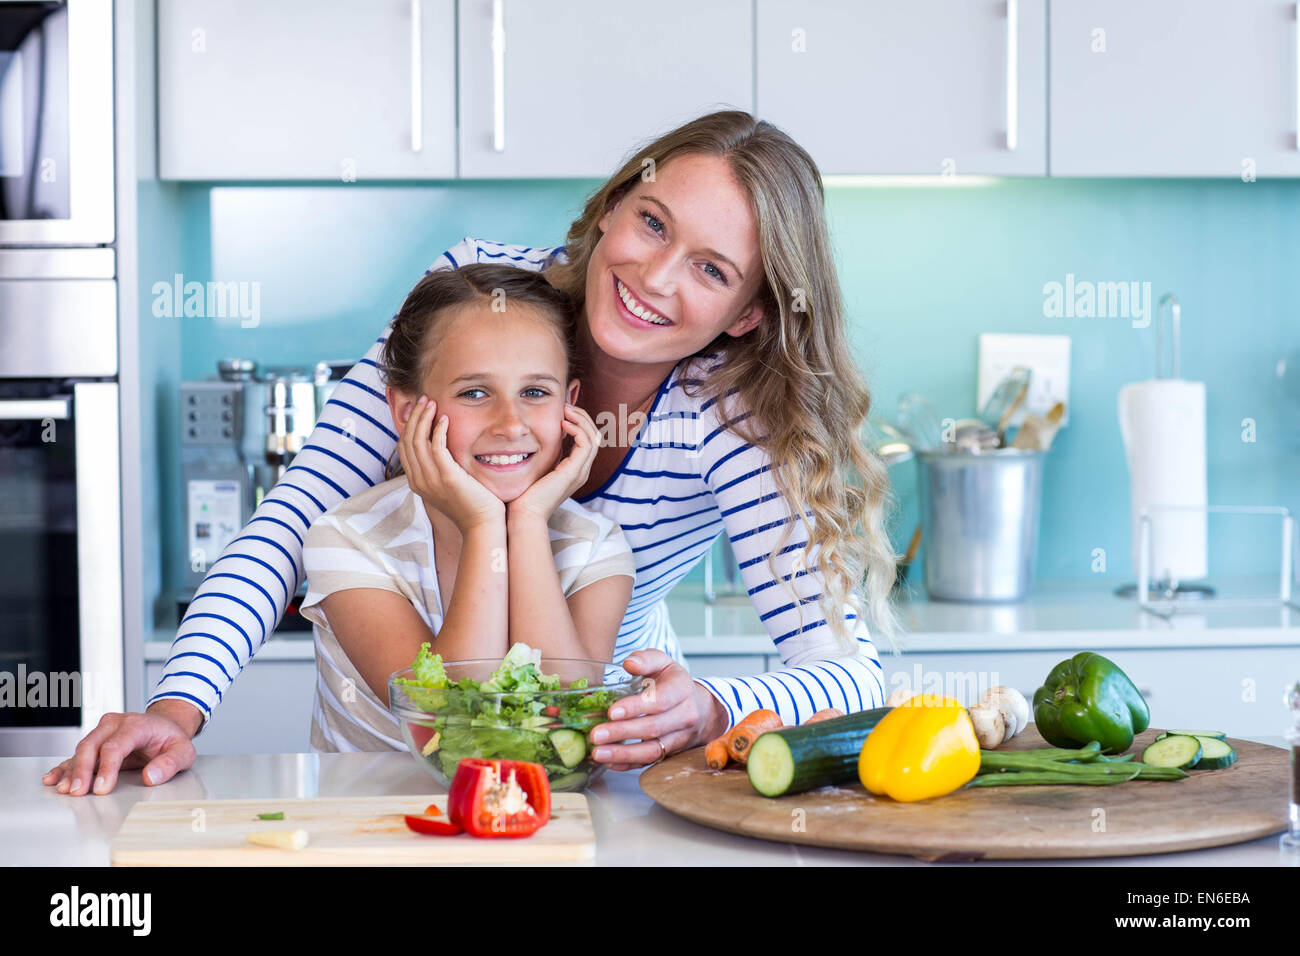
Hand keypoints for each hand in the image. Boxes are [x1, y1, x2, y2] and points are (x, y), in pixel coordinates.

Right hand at [41, 701, 199, 795]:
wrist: (165, 727)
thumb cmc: (171, 740)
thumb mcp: (183, 751)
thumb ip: (170, 763)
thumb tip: (150, 777)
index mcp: (137, 725)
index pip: (116, 746)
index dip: (107, 768)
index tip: (101, 789)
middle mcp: (115, 725)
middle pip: (92, 745)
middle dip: (82, 770)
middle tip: (77, 792)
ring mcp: (102, 732)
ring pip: (81, 750)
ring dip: (71, 771)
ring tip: (64, 789)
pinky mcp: (95, 742)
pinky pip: (76, 755)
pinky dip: (64, 767)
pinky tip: (53, 778)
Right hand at [399, 396, 503, 532]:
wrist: (483, 525)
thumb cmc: (472, 505)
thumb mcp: (450, 485)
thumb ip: (442, 468)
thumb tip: (443, 451)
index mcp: (417, 482)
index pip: (404, 448)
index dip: (409, 426)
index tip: (419, 409)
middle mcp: (419, 481)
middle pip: (407, 441)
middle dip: (414, 417)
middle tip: (423, 400)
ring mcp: (431, 480)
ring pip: (417, 441)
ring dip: (423, 418)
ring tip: (431, 403)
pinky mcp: (447, 477)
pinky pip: (436, 447)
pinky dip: (438, 430)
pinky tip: (445, 419)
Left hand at [507, 403, 600, 522]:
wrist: (523, 514)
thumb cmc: (523, 494)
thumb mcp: (535, 468)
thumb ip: (541, 455)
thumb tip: (533, 435)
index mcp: (574, 470)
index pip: (587, 439)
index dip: (579, 421)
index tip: (562, 411)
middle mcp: (581, 471)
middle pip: (595, 435)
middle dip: (583, 417)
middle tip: (566, 405)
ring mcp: (580, 472)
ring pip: (594, 437)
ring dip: (581, 419)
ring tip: (566, 410)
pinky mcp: (574, 472)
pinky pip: (586, 444)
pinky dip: (578, 430)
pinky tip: (563, 424)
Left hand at [586, 650, 730, 770]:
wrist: (696, 706)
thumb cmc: (672, 682)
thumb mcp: (663, 662)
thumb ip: (646, 659)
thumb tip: (630, 663)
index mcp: (681, 689)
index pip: (659, 701)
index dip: (635, 707)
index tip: (612, 711)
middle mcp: (684, 716)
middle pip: (653, 728)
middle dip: (622, 732)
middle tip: (596, 734)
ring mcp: (679, 738)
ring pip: (652, 750)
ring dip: (623, 754)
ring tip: (598, 753)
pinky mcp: (670, 753)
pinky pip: (649, 762)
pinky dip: (628, 764)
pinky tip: (609, 762)